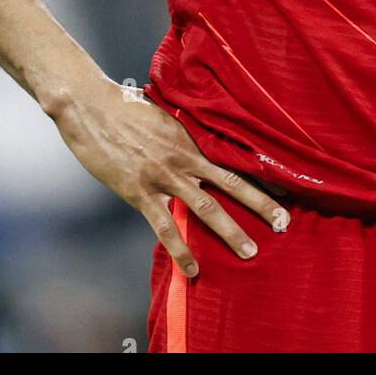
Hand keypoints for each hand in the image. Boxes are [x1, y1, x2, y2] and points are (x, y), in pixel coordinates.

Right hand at [49, 75, 288, 276]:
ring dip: (230, 231)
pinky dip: (181, 250)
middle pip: (231, 183)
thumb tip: (192, 140)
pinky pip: (165, 226)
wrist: (89, 105)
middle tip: (284, 223)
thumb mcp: (159, 114)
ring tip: (250, 252)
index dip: (259, 173)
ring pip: (205, 207)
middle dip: (260, 204)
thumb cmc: (122, 106)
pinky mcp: (139, 191)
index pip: (232, 158)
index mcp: (190, 136)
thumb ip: (179, 131)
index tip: (285, 186)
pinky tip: (192, 269)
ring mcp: (163, 175)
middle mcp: (184, 156)